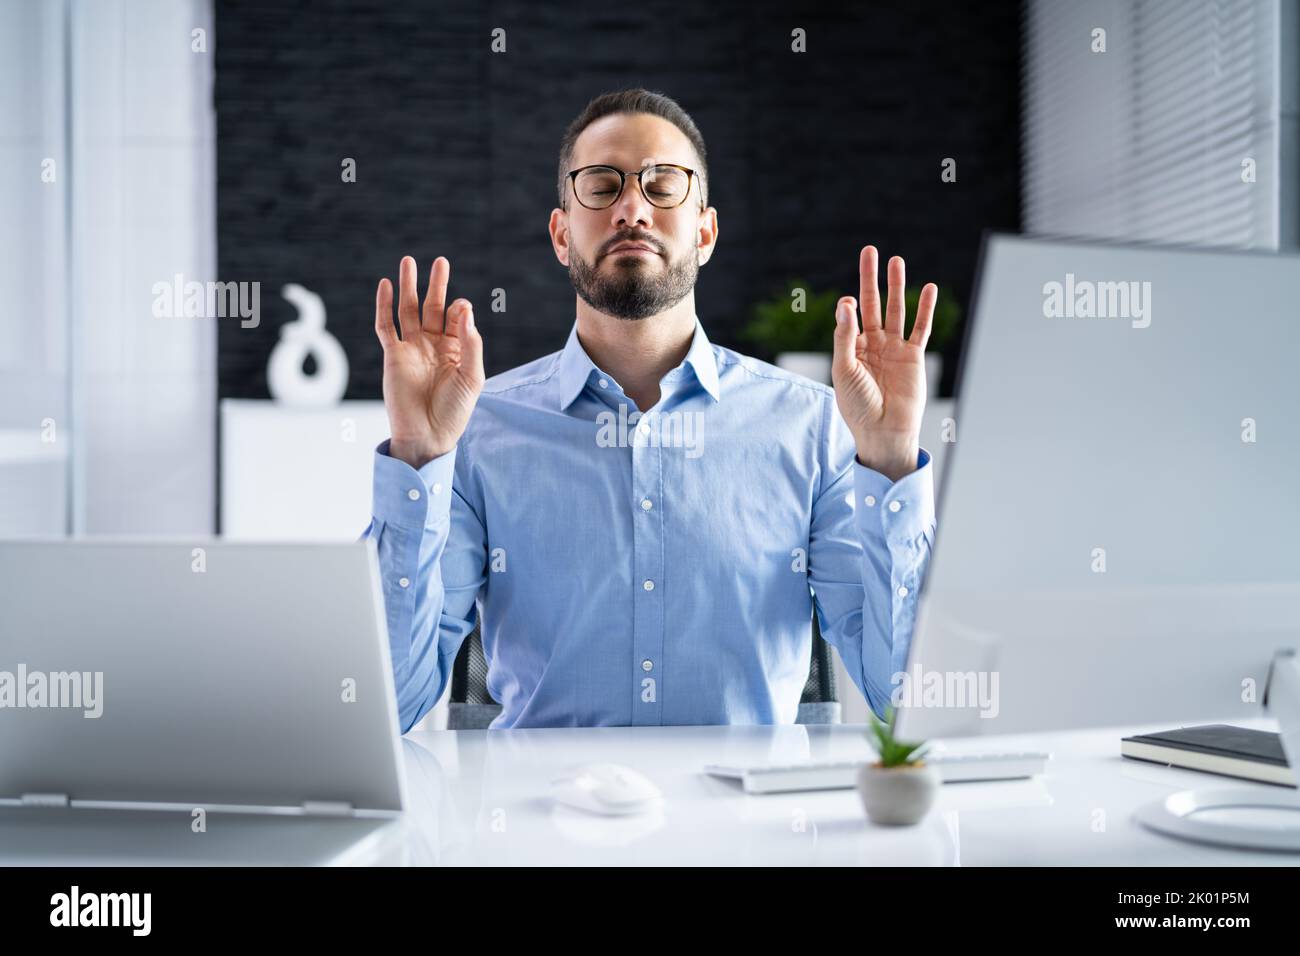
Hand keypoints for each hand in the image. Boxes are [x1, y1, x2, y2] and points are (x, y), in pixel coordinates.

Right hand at [374, 256, 483, 468]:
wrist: (427, 435)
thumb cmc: (454, 411)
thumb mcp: (472, 377)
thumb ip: (471, 344)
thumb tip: (465, 311)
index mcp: (456, 349)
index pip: (458, 318)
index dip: (460, 310)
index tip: (461, 310)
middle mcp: (433, 345)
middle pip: (433, 307)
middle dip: (436, 285)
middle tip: (440, 262)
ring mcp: (412, 348)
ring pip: (408, 310)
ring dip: (408, 287)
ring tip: (408, 262)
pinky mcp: (392, 355)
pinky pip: (386, 326)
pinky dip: (383, 306)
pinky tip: (385, 285)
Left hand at [831, 245, 936, 480]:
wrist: (884, 431)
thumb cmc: (858, 405)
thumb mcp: (844, 370)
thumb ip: (845, 336)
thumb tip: (846, 303)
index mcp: (851, 348)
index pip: (849, 316)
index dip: (849, 306)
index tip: (849, 302)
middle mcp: (872, 345)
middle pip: (872, 303)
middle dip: (871, 277)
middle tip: (870, 251)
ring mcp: (894, 349)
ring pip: (896, 310)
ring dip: (896, 286)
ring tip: (896, 261)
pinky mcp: (914, 356)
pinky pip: (921, 327)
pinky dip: (925, 308)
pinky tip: (928, 288)